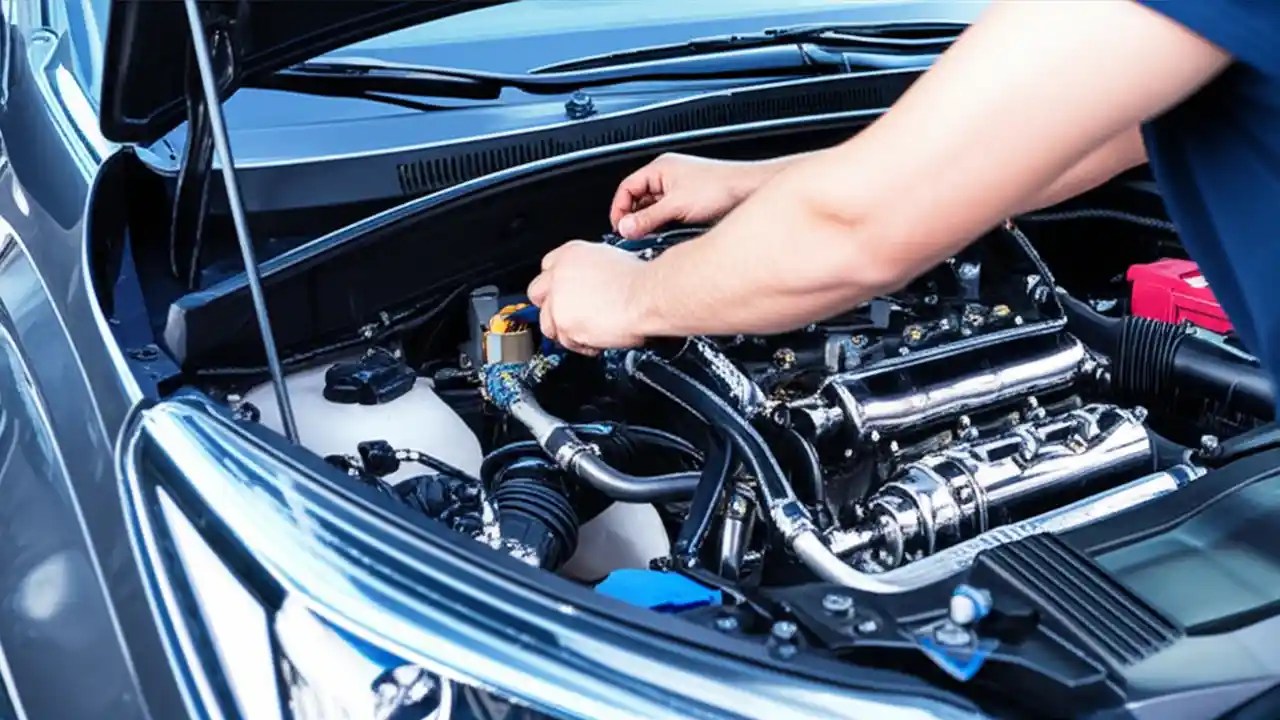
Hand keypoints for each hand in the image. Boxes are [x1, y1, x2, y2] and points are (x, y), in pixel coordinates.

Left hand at [527, 241, 648, 354]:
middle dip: (551, 306)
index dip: (557, 284)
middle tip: (568, 315)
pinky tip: (598, 338)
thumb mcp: (613, 260)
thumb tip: (590, 284)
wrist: (647, 296)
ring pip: (548, 323)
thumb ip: (591, 271)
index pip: (547, 267)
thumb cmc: (642, 280)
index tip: (564, 294)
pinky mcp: (564, 324)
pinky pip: (566, 342)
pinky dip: (581, 344)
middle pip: (537, 294)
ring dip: (566, 330)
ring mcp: (559, 301)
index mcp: (571, 254)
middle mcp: (559, 275)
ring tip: (590, 329)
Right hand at [610, 153, 768, 238]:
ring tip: (655, 233)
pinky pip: (668, 211)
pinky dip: (665, 222)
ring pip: (653, 207)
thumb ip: (647, 219)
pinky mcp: (689, 199)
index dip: (619, 209)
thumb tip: (626, 228)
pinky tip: (671, 230)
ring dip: (652, 221)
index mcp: (660, 169)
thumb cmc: (721, 187)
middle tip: (636, 234)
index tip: (620, 227)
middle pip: (638, 199)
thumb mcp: (676, 207)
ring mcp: (679, 187)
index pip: (626, 188)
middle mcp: (668, 175)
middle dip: (635, 217)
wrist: (748, 190)